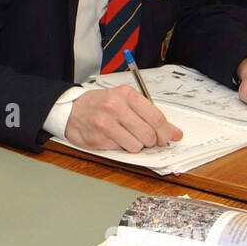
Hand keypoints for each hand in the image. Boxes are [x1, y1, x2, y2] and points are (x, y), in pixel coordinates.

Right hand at [63, 86, 182, 152]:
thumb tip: (176, 134)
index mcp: (126, 95)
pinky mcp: (98, 139)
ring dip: (135, 145)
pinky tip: (113, 138)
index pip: (156, 118)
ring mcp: (105, 124)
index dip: (166, 132)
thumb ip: (150, 116)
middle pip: (148, 134)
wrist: (71, 110)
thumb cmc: (101, 104)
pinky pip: (121, 150)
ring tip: (126, 136)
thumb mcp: (125, 101)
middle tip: (146, 139)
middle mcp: (116, 107)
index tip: (168, 138)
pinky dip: (120, 147)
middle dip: (151, 141)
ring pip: (136, 146)